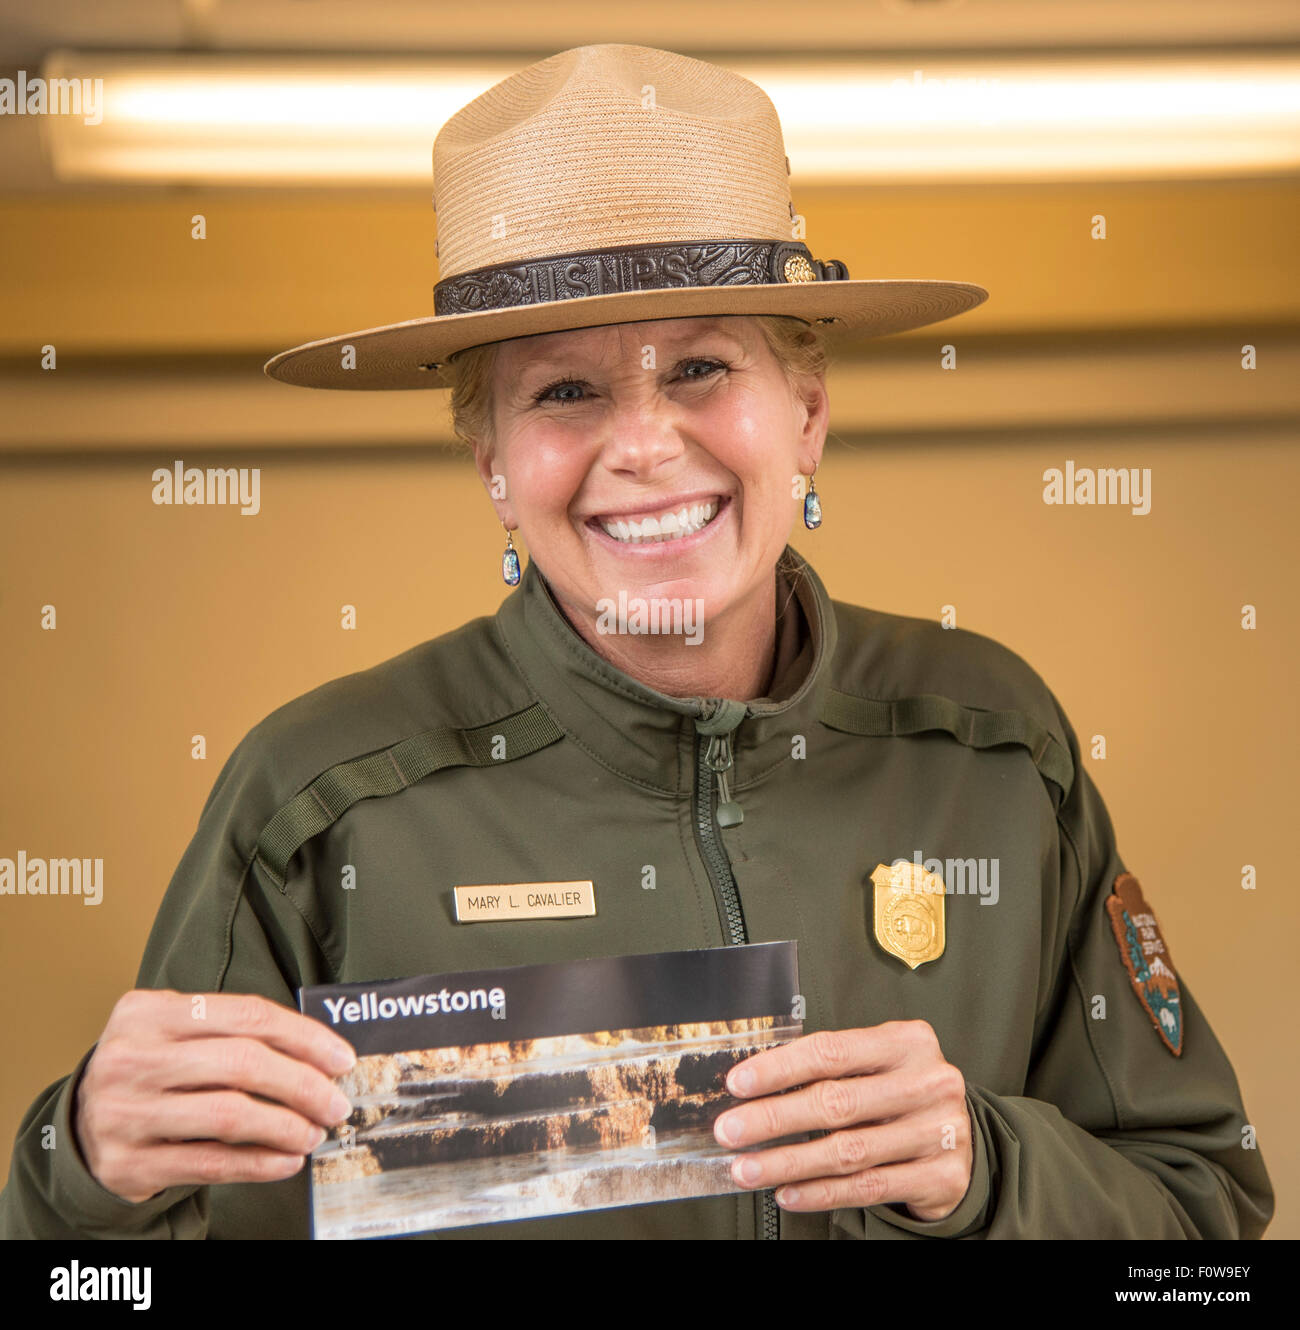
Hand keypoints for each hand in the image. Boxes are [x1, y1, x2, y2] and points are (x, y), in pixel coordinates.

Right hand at [74, 990, 357, 1203]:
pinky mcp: (127, 1163)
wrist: (81, 1126)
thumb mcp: (176, 1032)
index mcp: (149, 1011)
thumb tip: (320, 1054)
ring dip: (286, 1126)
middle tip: (336, 1102)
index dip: (304, 1037)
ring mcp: (124, 1112)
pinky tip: (287, 1160)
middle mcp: (131, 1058)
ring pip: (230, 1115)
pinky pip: (209, 1163)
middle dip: (303, 1084)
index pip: (247, 1015)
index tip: (341, 1057)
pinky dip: (258, 1163)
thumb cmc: (152, 1070)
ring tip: (315, 1132)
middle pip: (242, 1064)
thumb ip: (235, 1032)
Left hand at [713, 1020, 972, 1220]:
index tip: (739, 1083)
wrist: (963, 1135)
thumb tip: (754, 1086)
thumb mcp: (879, 1063)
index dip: (781, 1068)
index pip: (832, 1051)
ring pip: (848, 1152)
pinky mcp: (941, 1176)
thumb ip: (831, 1068)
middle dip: (773, 1118)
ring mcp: (938, 1131)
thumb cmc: (903, 1091)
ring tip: (747, 1169)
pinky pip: (868, 1188)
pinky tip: (788, 1192)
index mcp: (907, 1042)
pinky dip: (821, 1193)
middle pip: (836, 1103)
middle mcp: (928, 1082)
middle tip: (731, 1130)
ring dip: (788, 1162)